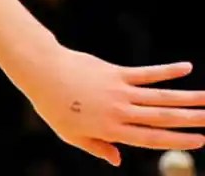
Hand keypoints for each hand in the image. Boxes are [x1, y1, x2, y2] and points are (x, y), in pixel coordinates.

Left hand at [18, 47, 204, 165]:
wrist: (41, 72)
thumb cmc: (53, 105)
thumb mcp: (71, 135)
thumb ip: (98, 147)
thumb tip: (118, 161)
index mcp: (111, 130)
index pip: (152, 139)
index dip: (178, 141)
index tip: (201, 141)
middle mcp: (120, 111)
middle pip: (162, 118)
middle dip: (191, 120)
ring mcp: (119, 91)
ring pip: (161, 96)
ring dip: (188, 98)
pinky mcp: (116, 72)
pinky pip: (147, 73)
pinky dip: (168, 71)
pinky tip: (187, 68)